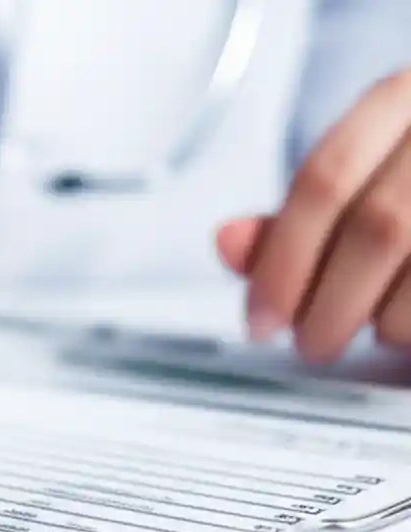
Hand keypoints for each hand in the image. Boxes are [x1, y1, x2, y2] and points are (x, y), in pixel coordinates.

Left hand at [217, 70, 410, 361]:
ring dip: (385, 319)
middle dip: (330, 303)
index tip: (260, 319)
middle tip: (310, 342)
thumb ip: (293, 217)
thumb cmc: (408, 175)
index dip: (282, 261)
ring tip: (371, 329)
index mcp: (402, 97)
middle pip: (381, 227)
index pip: (325, 179)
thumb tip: (229, 244)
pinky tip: (404, 326)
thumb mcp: (357, 175)